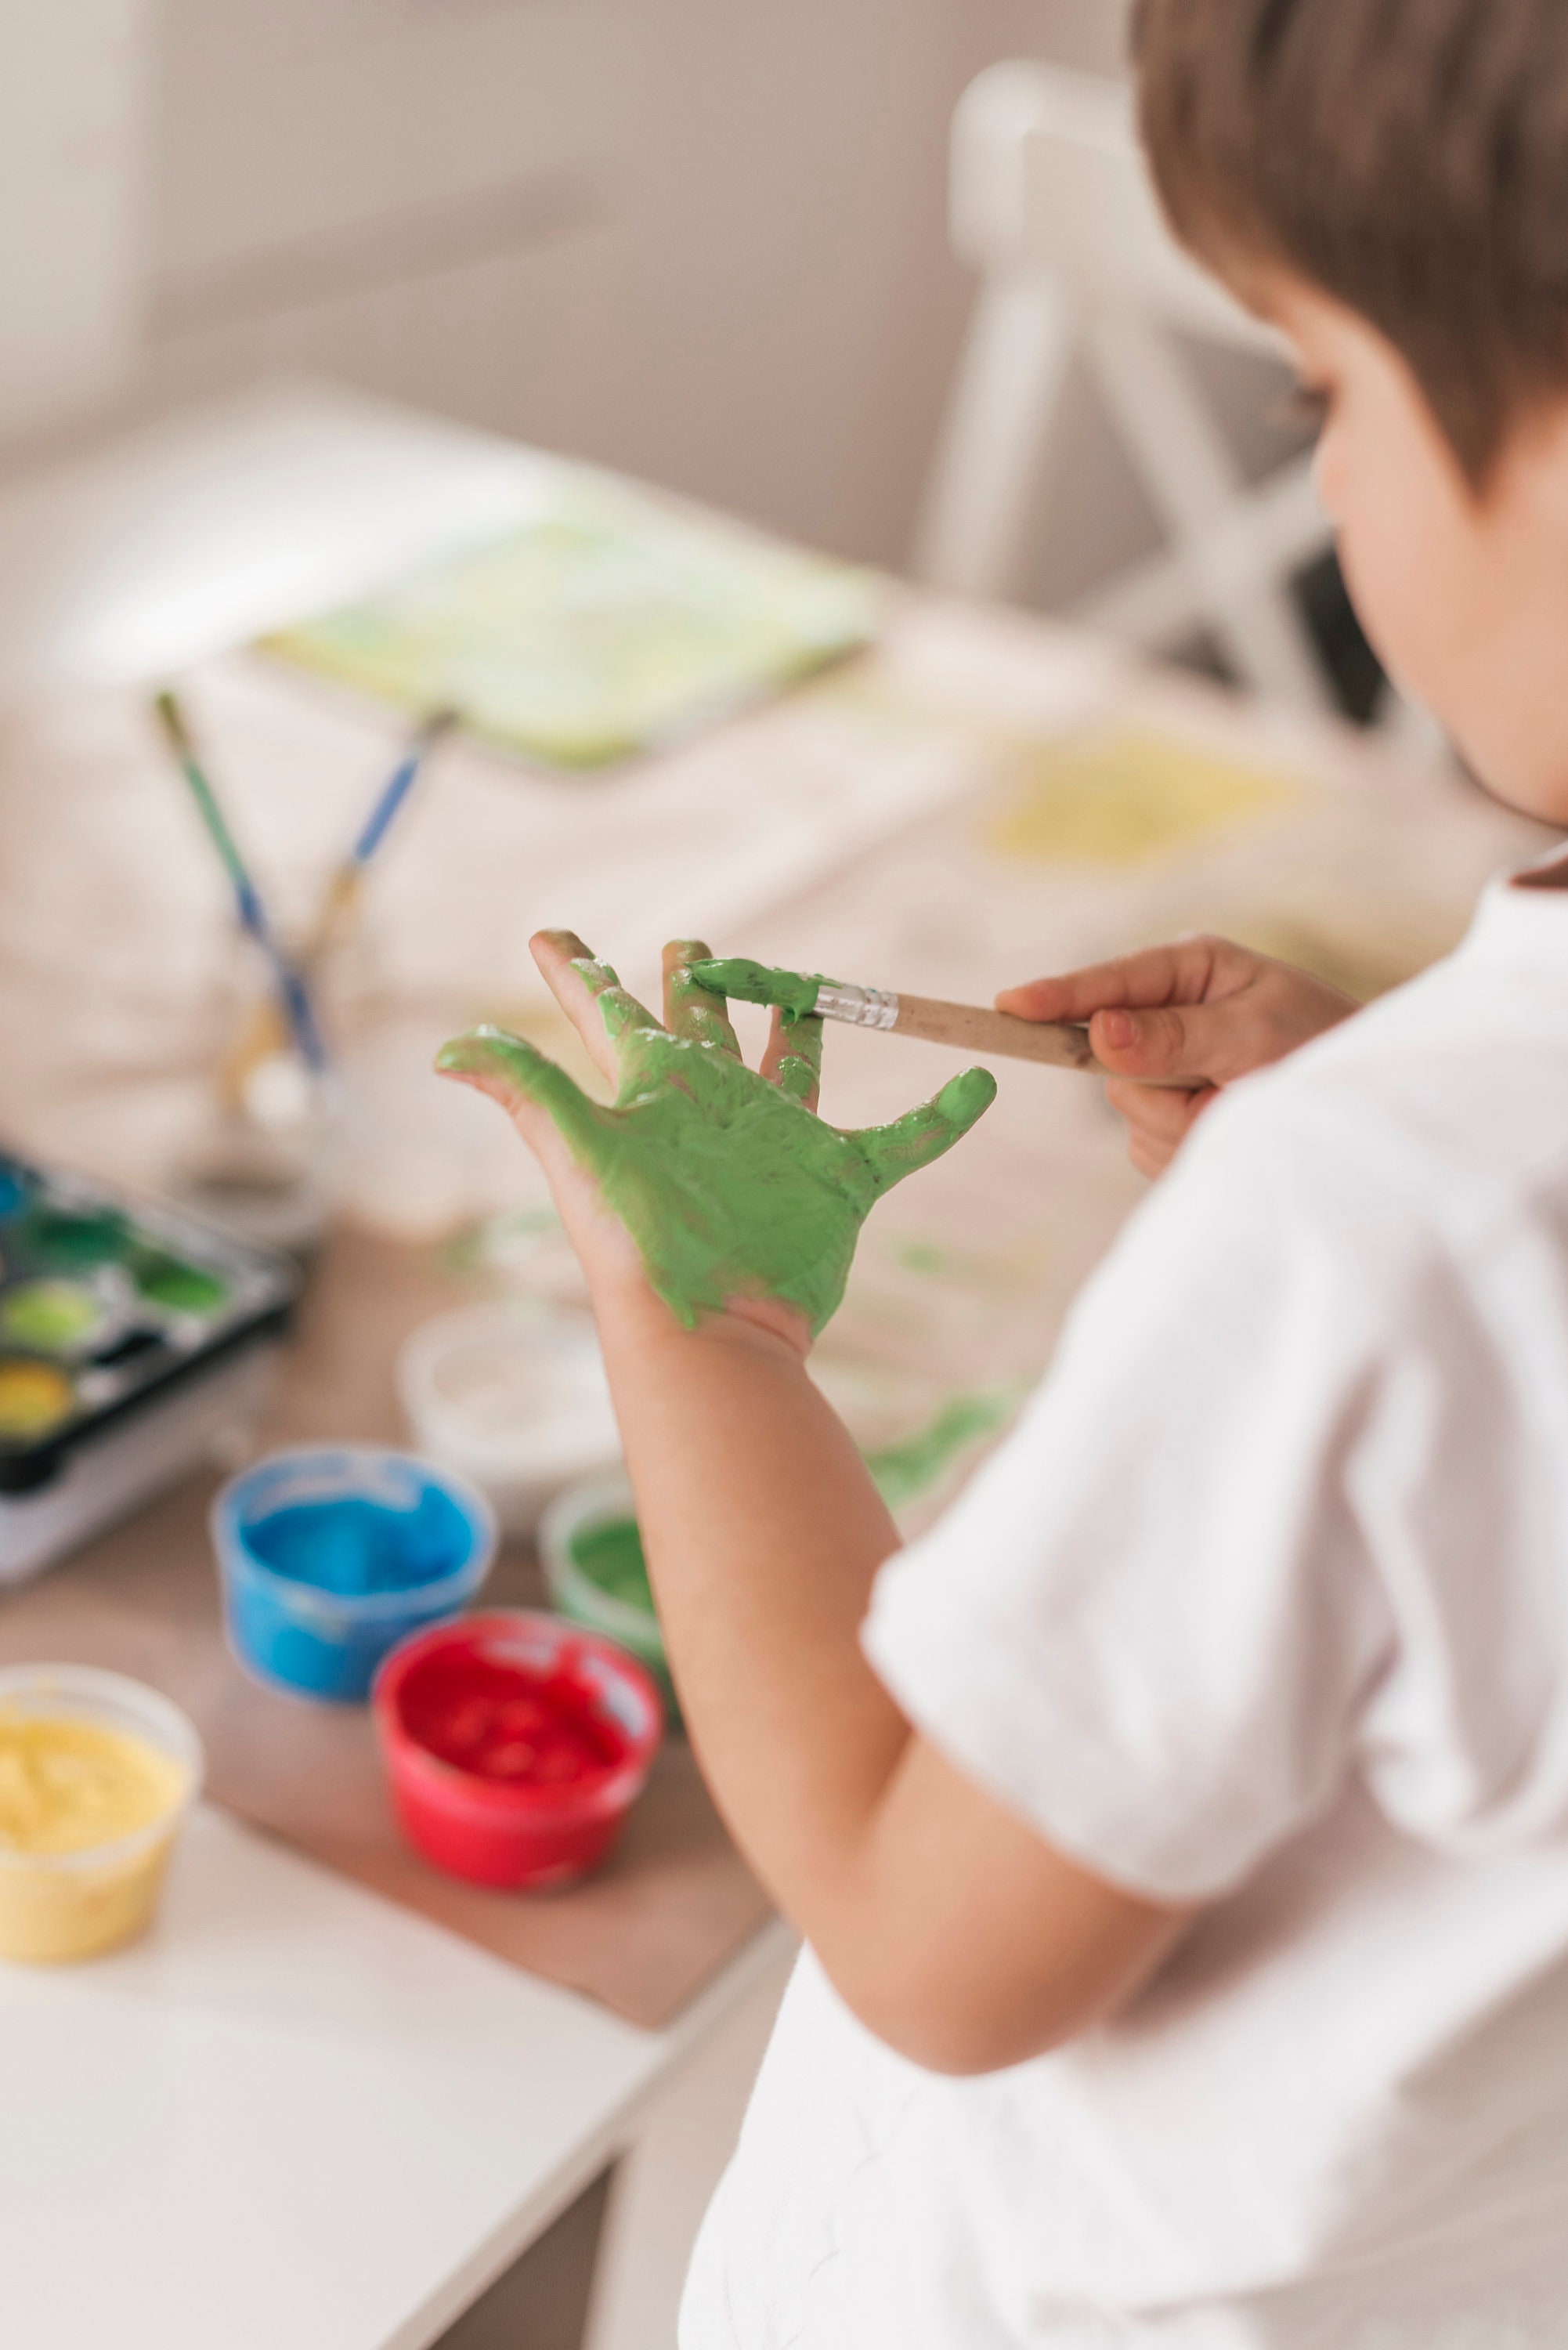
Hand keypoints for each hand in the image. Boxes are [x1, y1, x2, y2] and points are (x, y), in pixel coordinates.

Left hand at [437, 931, 996, 1344]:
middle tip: (691, 940)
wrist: (713, 1329)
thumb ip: (527, 1088)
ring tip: (802, 986)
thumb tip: (450, 1048)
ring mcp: (777, 1143)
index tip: (551, 934)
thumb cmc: (641, 1243)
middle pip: (702, 1027)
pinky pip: (901, 1142)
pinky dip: (943, 1119)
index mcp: (653, 1092)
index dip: (579, 974)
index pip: (609, 1016)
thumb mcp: (580, 1151)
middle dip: (694, 983)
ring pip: (794, 1065)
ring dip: (801, 1025)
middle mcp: (713, 1108)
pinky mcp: (837, 1182)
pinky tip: (979, 1087)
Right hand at [998, 936, 1358, 1178]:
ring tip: (1244, 1108)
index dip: (1056, 998)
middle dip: (1161, 1089)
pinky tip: (1231, 1132)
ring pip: (1130, 1112)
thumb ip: (1176, 1037)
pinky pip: (1148, 1148)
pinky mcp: (1168, 1119)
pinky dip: (1190, 1150)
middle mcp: (1165, 1016)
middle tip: (1224, 1092)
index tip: (1009, 1006)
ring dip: (1186, 1125)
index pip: (1107, 984)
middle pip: (1108, 1063)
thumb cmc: (1324, 1048)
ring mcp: (1163, 1070)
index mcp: (1188, 971)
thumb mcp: (1255, 1036)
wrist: (1366, 1104)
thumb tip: (1100, 1031)